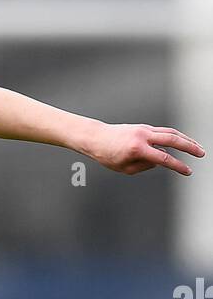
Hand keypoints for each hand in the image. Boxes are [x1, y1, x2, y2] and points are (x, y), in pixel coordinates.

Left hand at [90, 123, 205, 175]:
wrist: (97, 137)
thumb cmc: (108, 155)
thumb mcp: (125, 168)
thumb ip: (145, 166)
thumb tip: (161, 160)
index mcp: (137, 149)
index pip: (163, 158)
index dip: (178, 165)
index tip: (188, 171)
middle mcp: (143, 136)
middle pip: (172, 139)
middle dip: (189, 146)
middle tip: (202, 153)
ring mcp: (145, 129)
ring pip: (170, 132)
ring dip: (186, 139)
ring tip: (197, 147)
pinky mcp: (144, 127)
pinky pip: (163, 131)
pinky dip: (174, 136)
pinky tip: (182, 142)